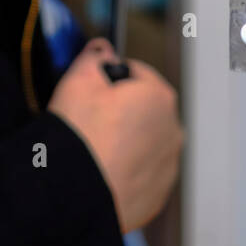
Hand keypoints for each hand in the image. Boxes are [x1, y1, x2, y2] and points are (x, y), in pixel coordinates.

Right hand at [49, 38, 183, 232]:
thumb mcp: (80, 79)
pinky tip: (101, 173)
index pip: (136, 73)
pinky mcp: (156, 196)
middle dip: (121, 111)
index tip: (91, 91)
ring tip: (94, 150)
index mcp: (160, 97)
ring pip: (144, 143)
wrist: (73, 193)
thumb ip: (95, 56)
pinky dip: (125, 172)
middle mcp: (172, 131)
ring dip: (125, 142)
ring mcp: (167, 167)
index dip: (109, 78)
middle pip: (143, 109)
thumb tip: (102, 49)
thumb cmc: (80, 132)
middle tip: (90, 121)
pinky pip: (141, 175)